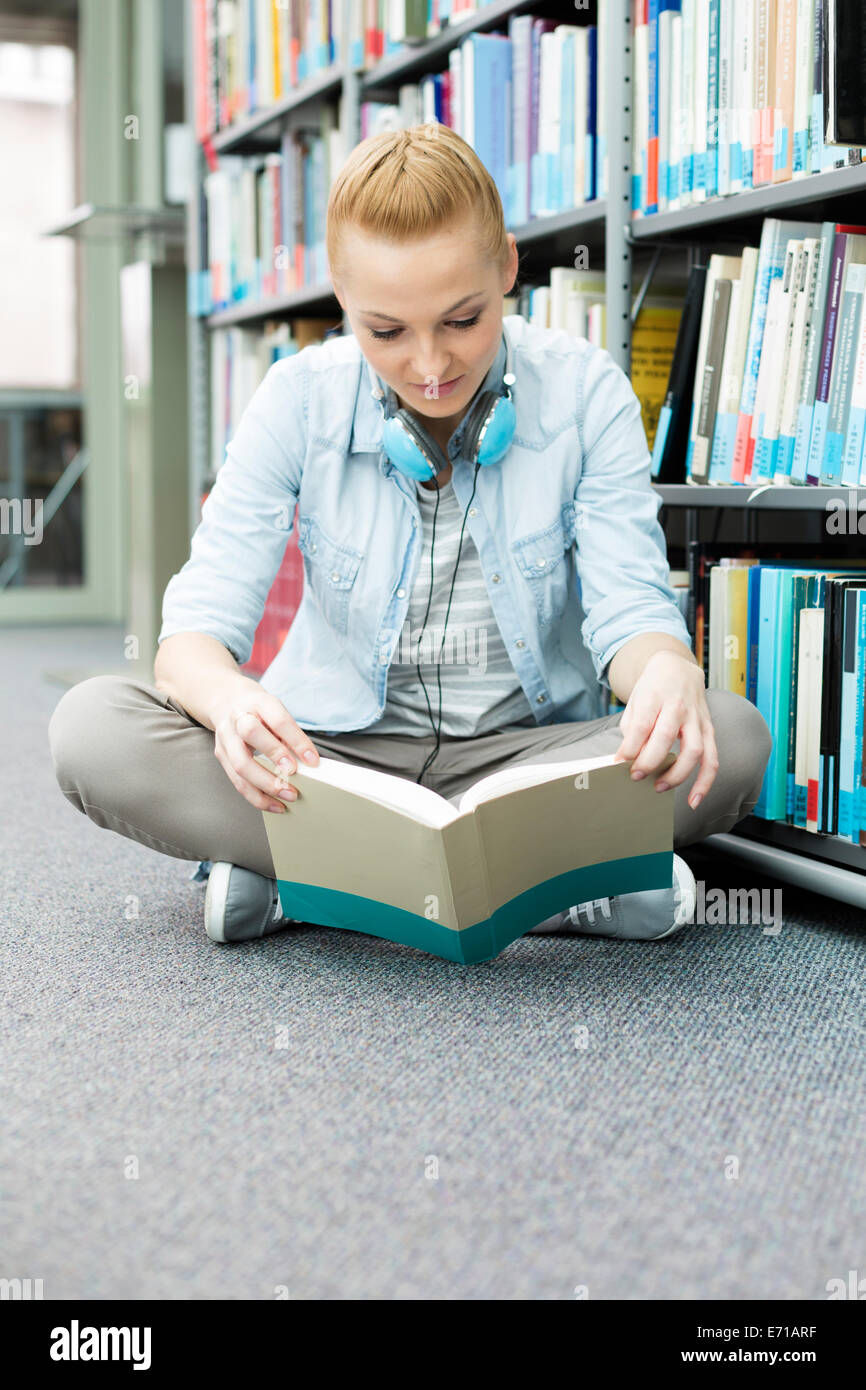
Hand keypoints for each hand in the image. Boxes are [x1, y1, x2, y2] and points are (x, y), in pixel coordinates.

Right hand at [211, 679, 319, 813]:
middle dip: (274, 755)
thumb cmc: (261, 712)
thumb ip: (291, 735)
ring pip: (240, 764)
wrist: (228, 703)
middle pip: (251, 734)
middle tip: (293, 774)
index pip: (278, 720)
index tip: (313, 760)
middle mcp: (238, 718)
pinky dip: (257, 797)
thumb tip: (309, 763)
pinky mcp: (221, 755)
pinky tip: (274, 804)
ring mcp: (226, 737)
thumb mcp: (277, 713)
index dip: (297, 740)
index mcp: (259, 702)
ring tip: (288, 796)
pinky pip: (237, 781)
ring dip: (266, 784)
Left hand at [611, 652, 717, 811]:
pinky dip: (705, 782)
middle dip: (649, 762)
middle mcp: (678, 706)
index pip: (642, 724)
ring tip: (659, 788)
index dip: (630, 747)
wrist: (677, 669)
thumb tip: (629, 759)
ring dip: (676, 775)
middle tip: (635, 777)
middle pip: (666, 737)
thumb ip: (632, 728)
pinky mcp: (709, 729)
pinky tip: (694, 799)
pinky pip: (712, 759)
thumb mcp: (635, 701)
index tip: (618, 763)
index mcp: (655, 696)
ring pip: (694, 751)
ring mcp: (697, 718)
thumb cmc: (652, 689)